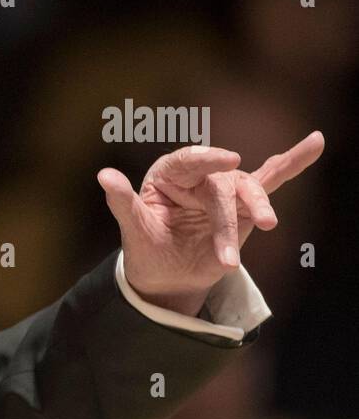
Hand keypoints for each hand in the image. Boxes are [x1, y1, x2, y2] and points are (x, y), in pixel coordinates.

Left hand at [96, 132, 324, 315]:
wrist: (166, 277)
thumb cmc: (147, 249)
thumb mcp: (133, 229)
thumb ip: (122, 201)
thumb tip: (104, 175)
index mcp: (167, 173)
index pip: (187, 161)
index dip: (207, 159)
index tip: (229, 159)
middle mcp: (198, 176)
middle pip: (220, 187)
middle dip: (227, 221)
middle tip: (228, 258)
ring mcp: (223, 189)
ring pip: (246, 192)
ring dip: (258, 210)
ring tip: (267, 229)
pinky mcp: (243, 206)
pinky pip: (271, 180)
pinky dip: (293, 162)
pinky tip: (315, 142)